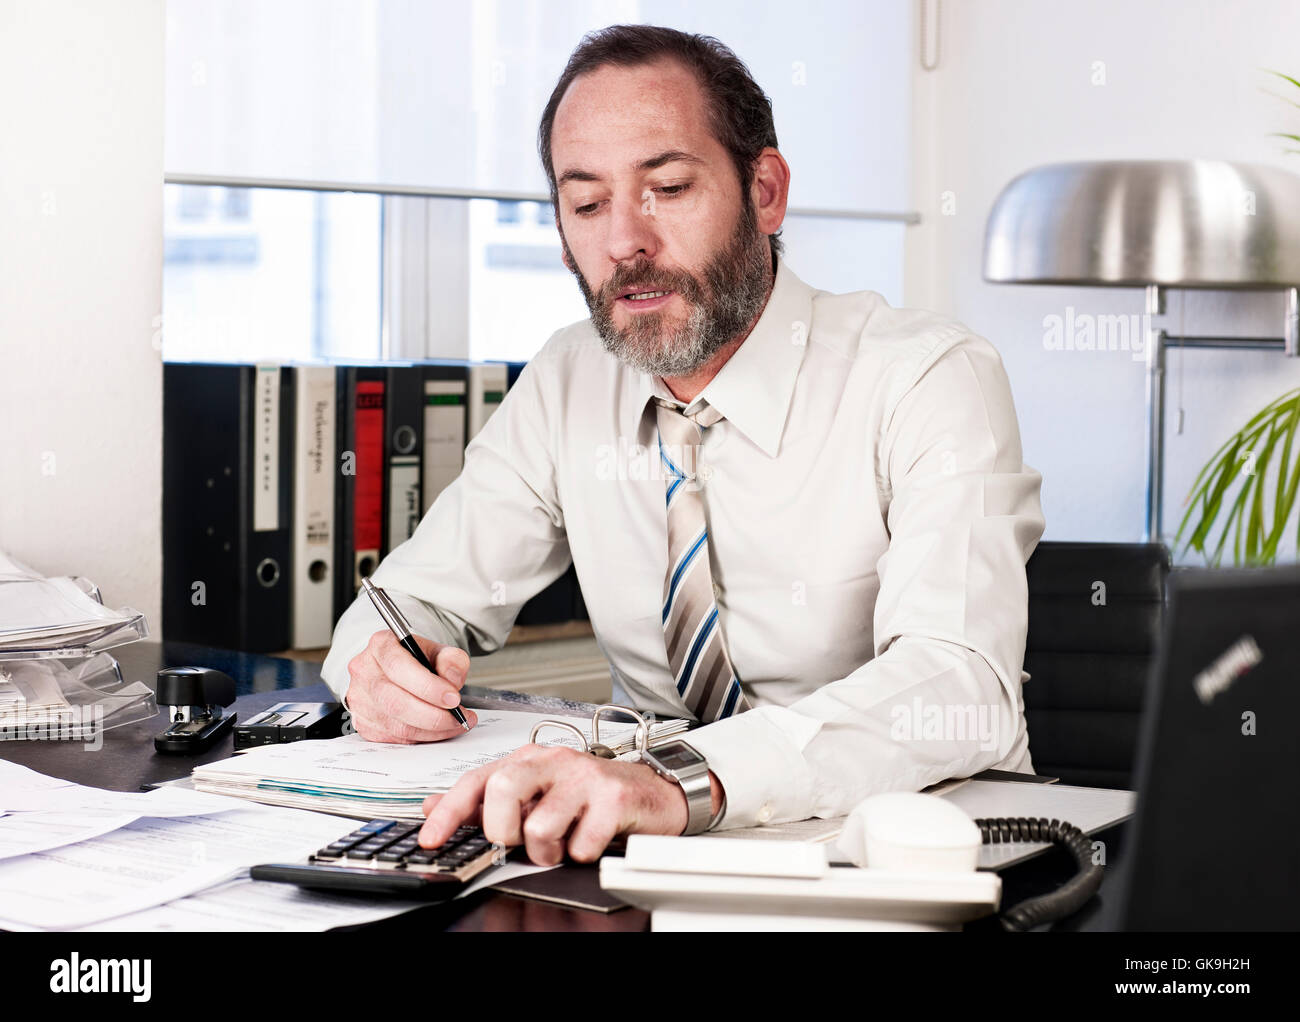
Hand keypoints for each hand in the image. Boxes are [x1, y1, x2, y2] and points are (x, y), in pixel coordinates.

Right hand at [344, 630, 478, 742]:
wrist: (400, 671)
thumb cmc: (417, 660)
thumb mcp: (439, 651)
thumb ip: (451, 660)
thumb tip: (452, 679)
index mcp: (381, 645)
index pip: (399, 667)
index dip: (428, 687)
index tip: (453, 698)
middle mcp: (365, 672)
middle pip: (396, 702)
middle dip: (433, 716)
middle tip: (458, 716)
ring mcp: (360, 700)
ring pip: (397, 726)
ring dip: (432, 730)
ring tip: (455, 723)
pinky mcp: (364, 723)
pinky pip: (395, 738)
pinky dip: (422, 737)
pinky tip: (438, 730)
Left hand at [419, 745, 698, 864]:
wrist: (652, 792)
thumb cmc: (592, 793)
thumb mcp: (537, 792)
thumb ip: (486, 800)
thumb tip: (432, 805)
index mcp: (529, 759)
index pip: (477, 780)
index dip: (449, 812)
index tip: (430, 839)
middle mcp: (554, 762)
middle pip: (502, 789)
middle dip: (502, 830)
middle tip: (518, 841)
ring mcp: (584, 778)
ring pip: (540, 826)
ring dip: (547, 851)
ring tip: (562, 845)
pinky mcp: (613, 799)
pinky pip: (580, 845)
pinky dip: (581, 855)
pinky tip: (591, 840)